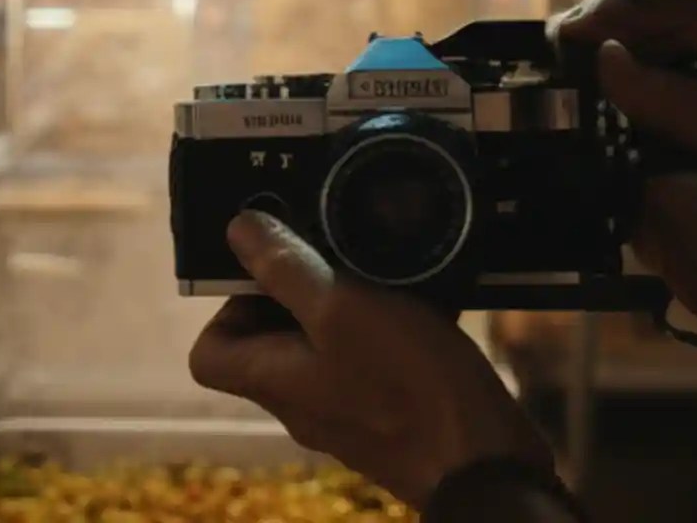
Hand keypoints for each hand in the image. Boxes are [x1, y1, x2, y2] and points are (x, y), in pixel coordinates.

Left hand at [189, 211, 554, 508]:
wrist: (488, 466)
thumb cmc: (409, 388)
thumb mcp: (342, 309)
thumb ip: (287, 270)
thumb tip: (239, 230)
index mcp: (274, 381)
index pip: (208, 355)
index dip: (225, 309)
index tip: (270, 274)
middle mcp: (302, 402)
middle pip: (270, 343)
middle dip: (298, 294)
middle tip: (335, 261)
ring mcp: (348, 412)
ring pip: (328, 347)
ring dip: (350, 306)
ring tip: (384, 274)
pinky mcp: (393, 414)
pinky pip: (374, 361)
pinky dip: (391, 328)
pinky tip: (427, 301)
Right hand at [549, 0, 696, 403]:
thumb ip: (667, 100)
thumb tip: (603, 56)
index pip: (674, 14)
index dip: (625, 9)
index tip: (575, 29)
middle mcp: (687, 90)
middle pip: (627, 36)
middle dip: (584, 32)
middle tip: (547, 48)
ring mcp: (652, 125)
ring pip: (599, 76)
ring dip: (566, 69)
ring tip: (537, 74)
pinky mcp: (625, 161)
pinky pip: (585, 126)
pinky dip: (561, 115)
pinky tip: (539, 115)